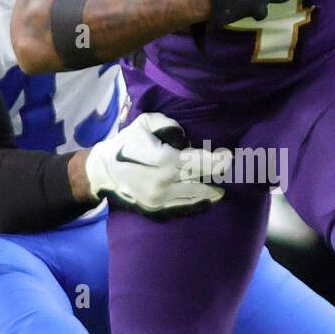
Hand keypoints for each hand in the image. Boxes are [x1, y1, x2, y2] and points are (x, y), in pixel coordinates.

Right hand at [85, 112, 230, 217]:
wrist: (101, 172)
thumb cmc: (124, 144)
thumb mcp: (144, 124)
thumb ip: (169, 126)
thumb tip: (186, 137)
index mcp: (165, 160)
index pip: (199, 162)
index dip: (217, 161)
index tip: (230, 157)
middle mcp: (165, 182)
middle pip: (201, 179)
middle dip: (217, 175)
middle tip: (233, 171)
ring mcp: (161, 199)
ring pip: (195, 196)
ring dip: (211, 191)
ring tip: (223, 186)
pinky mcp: (156, 209)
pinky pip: (183, 208)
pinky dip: (199, 204)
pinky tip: (209, 200)